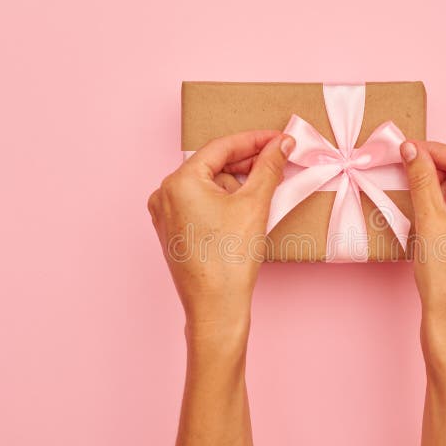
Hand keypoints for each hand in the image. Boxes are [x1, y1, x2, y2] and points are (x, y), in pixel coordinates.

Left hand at [147, 130, 294, 355]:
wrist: (216, 308)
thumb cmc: (230, 260)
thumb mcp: (255, 205)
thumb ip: (269, 166)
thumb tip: (281, 144)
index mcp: (178, 182)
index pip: (220, 147)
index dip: (254, 140)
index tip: (278, 138)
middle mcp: (165, 194)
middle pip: (212, 166)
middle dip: (246, 163)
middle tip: (278, 159)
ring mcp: (165, 214)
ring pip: (208, 185)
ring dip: (236, 184)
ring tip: (265, 189)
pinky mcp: (173, 231)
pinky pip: (200, 204)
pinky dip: (224, 201)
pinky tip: (246, 207)